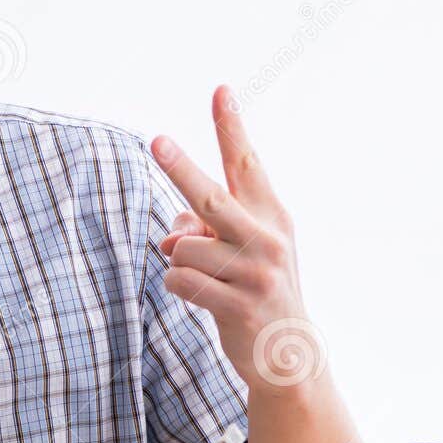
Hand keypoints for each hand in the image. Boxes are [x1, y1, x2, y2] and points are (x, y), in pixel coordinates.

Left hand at [150, 86, 324, 395]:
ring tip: (207, 278)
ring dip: (179, 260)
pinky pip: (180, 280)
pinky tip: (202, 298)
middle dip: (180, 168)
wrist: (287, 352)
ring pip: (183, 246)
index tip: (220, 90)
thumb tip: (170, 234)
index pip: (246, 163)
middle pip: (210, 197)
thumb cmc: (255, 286)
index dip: (231, 126)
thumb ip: (204, 228)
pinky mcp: (238, 305)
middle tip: (154, 140)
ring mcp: (255, 273)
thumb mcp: (240, 250)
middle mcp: (267, 238)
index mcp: (270, 214)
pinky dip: (178, 286)